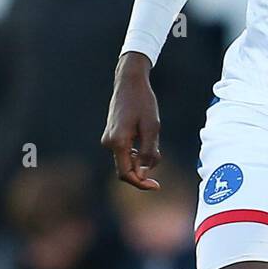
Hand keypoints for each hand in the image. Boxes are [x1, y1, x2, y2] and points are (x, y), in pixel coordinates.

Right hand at [101, 52, 161, 189]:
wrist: (129, 82)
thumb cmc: (143, 102)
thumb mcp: (152, 128)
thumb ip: (148, 153)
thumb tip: (143, 174)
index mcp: (118, 142)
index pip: (126, 174)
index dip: (141, 183)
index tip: (156, 186)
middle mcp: (109, 143)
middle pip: (126, 169)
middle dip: (144, 169)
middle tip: (159, 154)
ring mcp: (108, 139)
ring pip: (127, 160)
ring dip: (142, 158)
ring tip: (154, 141)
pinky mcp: (111, 135)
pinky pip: (125, 151)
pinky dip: (137, 151)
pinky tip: (146, 138)